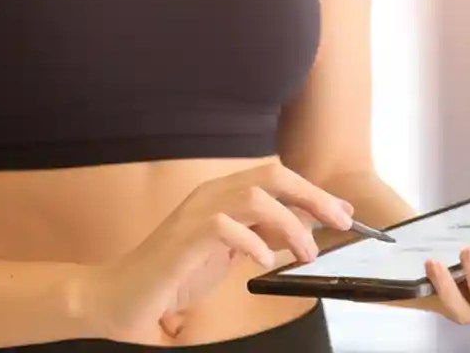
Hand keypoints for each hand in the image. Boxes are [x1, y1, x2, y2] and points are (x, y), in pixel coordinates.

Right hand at [73, 162, 354, 340]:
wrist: (125, 294)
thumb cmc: (177, 273)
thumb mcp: (232, 253)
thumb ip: (265, 236)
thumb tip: (306, 229)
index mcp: (222, 194)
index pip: (276, 177)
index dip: (313, 192)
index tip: (344, 212)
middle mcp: (210, 194)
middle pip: (271, 176)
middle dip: (312, 196)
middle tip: (341, 221)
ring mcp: (195, 212)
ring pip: (253, 196)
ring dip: (289, 223)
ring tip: (307, 252)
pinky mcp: (183, 237)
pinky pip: (225, 227)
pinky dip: (252, 242)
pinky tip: (264, 261)